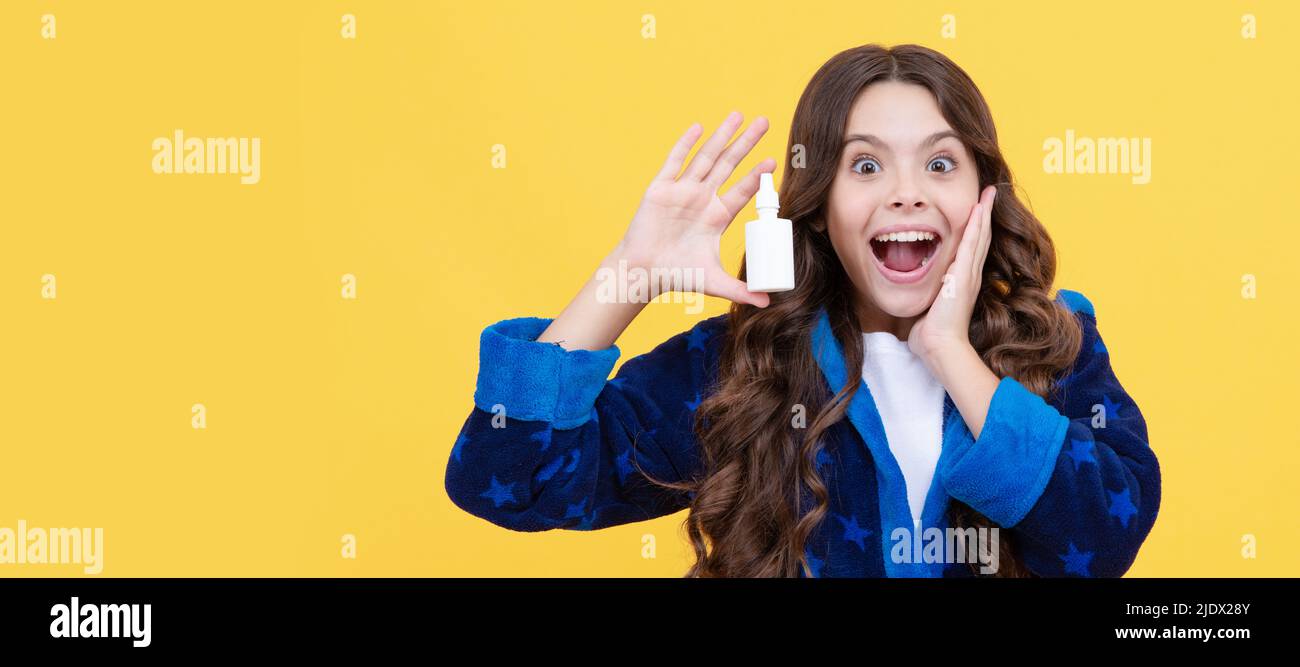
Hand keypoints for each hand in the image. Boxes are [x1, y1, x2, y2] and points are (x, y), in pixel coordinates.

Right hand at [612, 111, 775, 307]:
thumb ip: (740, 291)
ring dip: (721, 136)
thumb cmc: (677, 275)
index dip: (757, 177)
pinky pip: (674, 161)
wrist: (643, 272)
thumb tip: (768, 305)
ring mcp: (683, 191)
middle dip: (746, 144)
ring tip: (737, 115)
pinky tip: (698, 127)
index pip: (742, 191)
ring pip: (706, 157)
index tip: (773, 162)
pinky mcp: (661, 188)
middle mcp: (703, 198)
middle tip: (764, 122)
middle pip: (728, 165)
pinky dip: (685, 144)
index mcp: (717, 216)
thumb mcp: (713, 281)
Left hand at [908, 184, 996, 371]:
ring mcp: (969, 275)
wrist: (940, 347)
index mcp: (962, 283)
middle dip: (984, 216)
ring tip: (988, 194)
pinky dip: (977, 225)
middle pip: (981, 239)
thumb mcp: (929, 309)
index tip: (977, 212)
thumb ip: (927, 299)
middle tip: (989, 194)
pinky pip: (972, 244)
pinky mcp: (964, 275)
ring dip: (983, 214)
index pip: (971, 250)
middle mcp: (969, 276)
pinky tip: (979, 208)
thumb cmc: (932, 335)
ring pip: (980, 237)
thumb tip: (918, 300)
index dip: (976, 230)